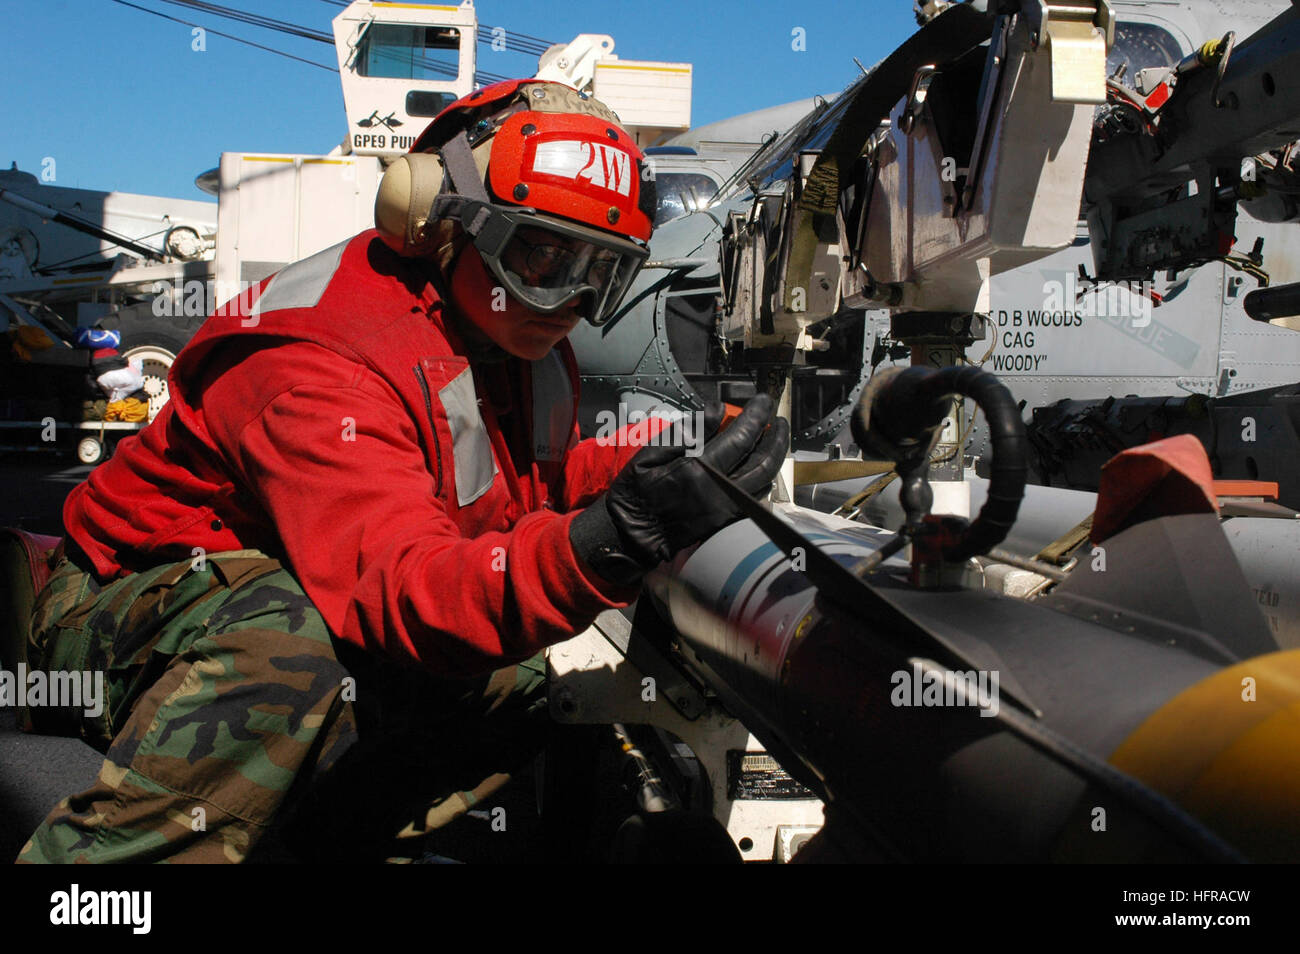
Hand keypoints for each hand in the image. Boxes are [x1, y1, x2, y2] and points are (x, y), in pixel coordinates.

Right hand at [570, 394, 789, 584]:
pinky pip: (757, 496)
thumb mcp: (648, 454)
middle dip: (777, 435)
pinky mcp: (727, 520)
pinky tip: (764, 465)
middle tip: (780, 419)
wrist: (632, 537)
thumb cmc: (635, 492)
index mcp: (699, 469)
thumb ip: (685, 431)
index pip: (741, 436)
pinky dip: (766, 478)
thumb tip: (717, 410)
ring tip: (777, 438)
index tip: (762, 400)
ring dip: (776, 456)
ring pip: (765, 479)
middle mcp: (720, 489)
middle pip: (764, 459)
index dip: (756, 415)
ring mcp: (727, 507)